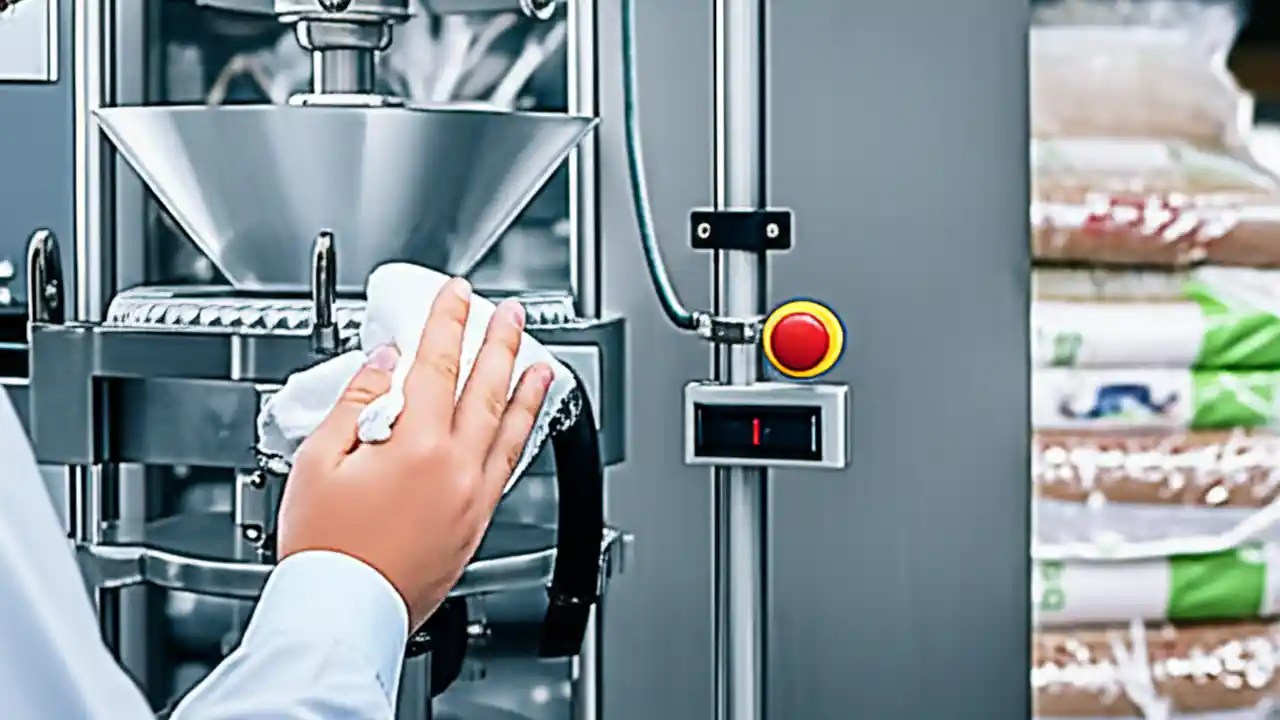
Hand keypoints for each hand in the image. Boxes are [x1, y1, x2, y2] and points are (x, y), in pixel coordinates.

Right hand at [276, 278, 553, 628]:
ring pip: (509, 427)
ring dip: (525, 388)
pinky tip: (525, 423)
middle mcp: (455, 466)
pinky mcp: (477, 521)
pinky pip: (510, 464)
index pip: (437, 363)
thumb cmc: (326, 547)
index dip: (447, 321)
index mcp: (415, 445)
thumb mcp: (318, 462)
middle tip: (509, 313)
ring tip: (539, 361)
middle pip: (484, 387)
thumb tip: (383, 364)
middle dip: (498, 342)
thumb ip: (355, 403)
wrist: (346, 611)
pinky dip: (522, 435)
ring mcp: (472, 495)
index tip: (456, 295)